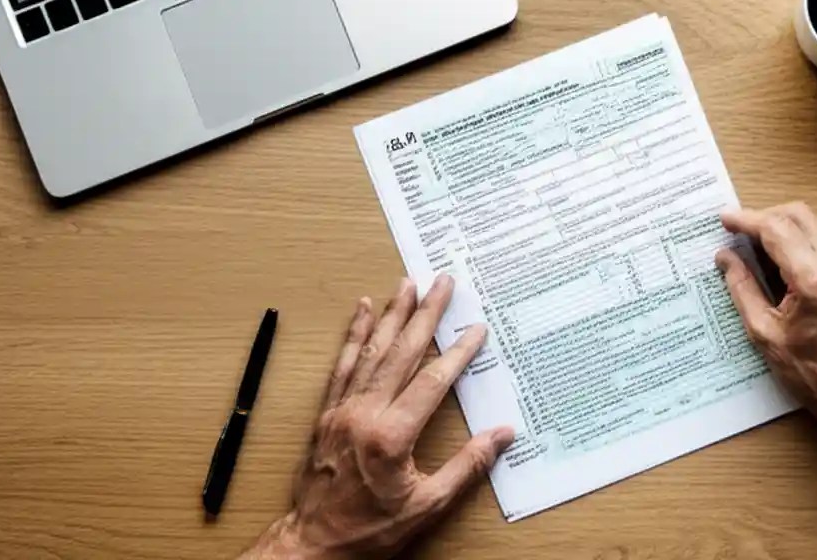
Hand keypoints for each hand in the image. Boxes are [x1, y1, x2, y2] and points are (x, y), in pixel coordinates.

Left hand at [242, 276, 514, 559]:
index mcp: (392, 436)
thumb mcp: (428, 506)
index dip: (458, 353)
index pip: (432, 382)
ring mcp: (342, 410)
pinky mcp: (327, 413)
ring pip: (371, 351)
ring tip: (407, 284)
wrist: (314, 544)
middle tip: (443, 282)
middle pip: (402, 353)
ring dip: (392, 315)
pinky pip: (342, 365)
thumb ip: (467, 466)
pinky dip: (354, 335)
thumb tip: (502, 435)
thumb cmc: (370, 531)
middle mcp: (364, 414)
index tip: (476, 329)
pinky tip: (363, 311)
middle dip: (426, 314)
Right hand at [715, 202, 816, 433]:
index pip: (775, 229)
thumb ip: (742, 288)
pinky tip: (801, 254)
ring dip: (793, 226)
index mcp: (813, 282)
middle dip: (767, 216)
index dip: (747, 219)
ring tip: (772, 247)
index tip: (728, 219)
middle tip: (745, 231)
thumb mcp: (764, 334)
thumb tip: (725, 257)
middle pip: (798, 215)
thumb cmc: (813, 373)